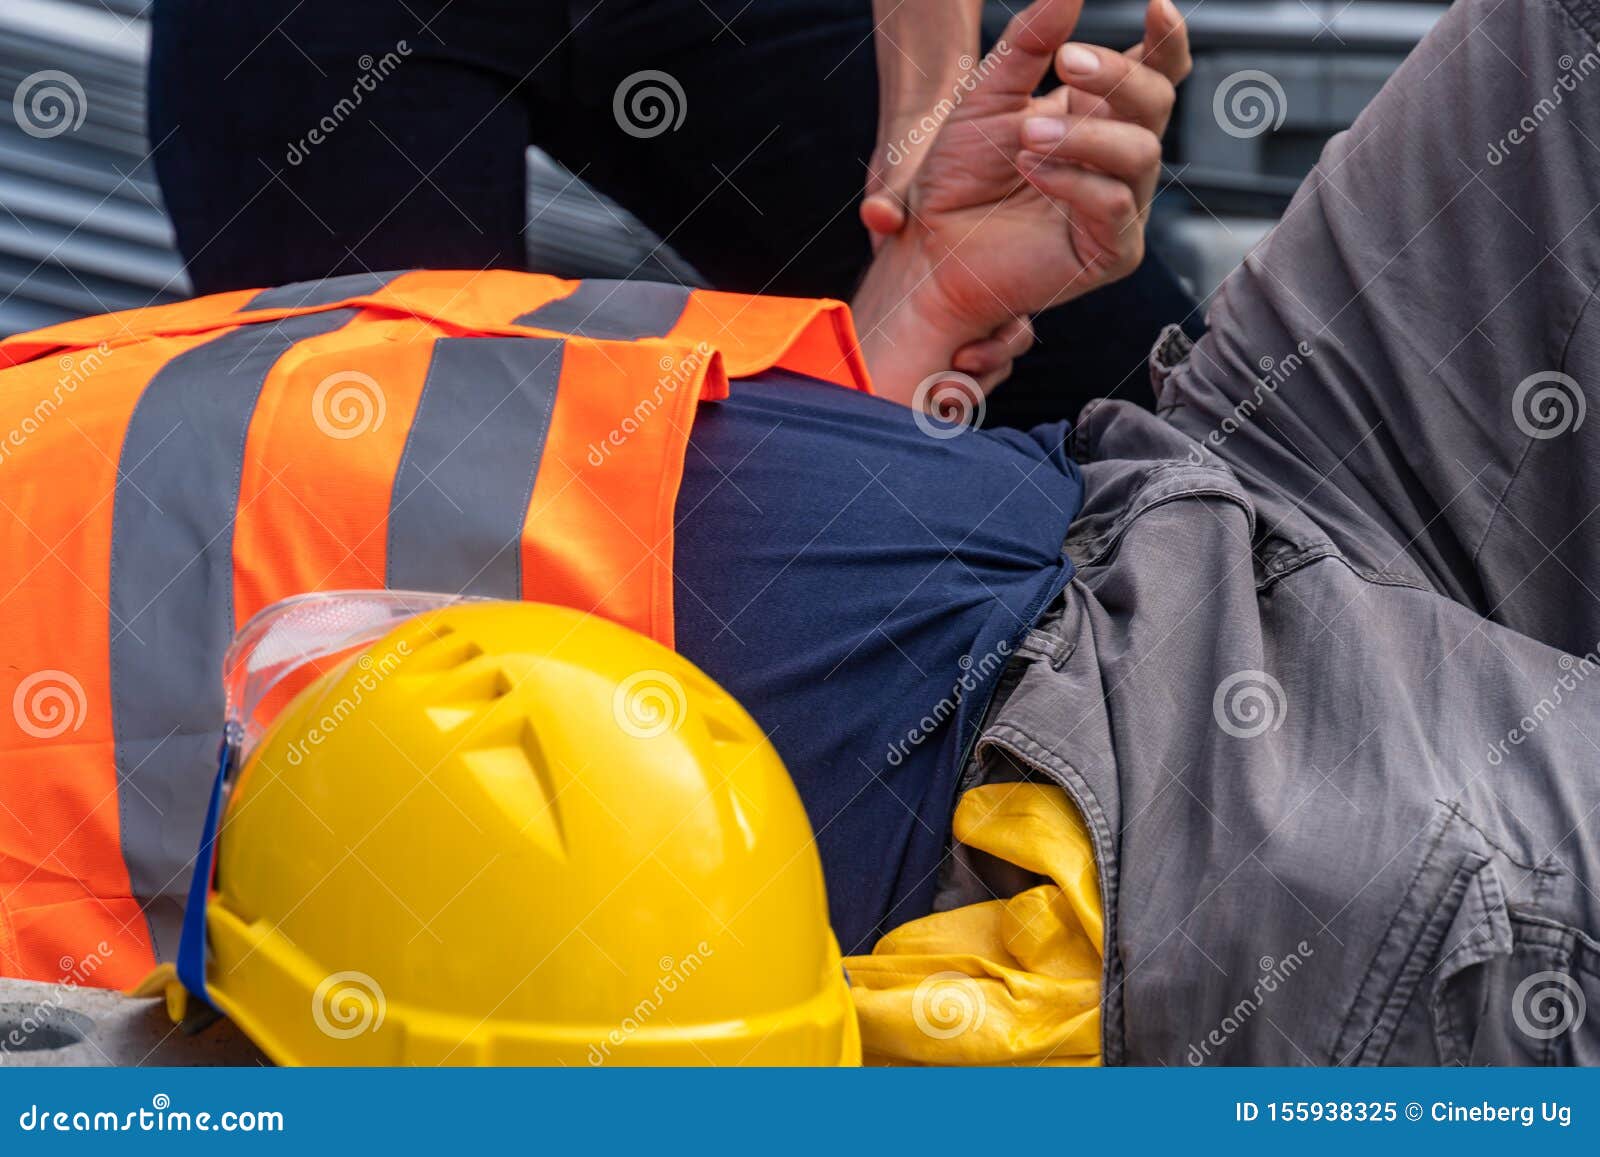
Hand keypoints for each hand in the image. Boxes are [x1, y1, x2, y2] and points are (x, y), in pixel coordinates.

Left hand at [855, 0, 1191, 399]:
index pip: (1156, 72)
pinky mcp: (1110, 252)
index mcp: (1099, 115)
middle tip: (1068, 61)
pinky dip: (1075, 182)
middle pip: (1156, 102)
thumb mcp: (987, 95)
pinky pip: (1115, 206)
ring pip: (1141, 154)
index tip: (1156, 6)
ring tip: (1026, 135)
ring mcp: (1120, 205)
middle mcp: (1117, 158)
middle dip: (1118, 76)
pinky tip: (1032, 170)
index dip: (1166, 41)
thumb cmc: (959, 175)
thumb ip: (1030, 42)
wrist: (929, 246)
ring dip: (1086, 136)